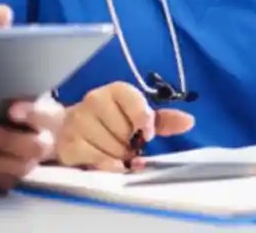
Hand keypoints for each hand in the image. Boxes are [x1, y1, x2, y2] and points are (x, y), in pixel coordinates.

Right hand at [56, 81, 194, 170]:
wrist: (66, 129)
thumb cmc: (107, 123)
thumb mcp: (136, 118)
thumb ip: (162, 121)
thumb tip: (189, 121)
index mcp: (115, 91)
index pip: (135, 102)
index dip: (143, 120)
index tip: (145, 132)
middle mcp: (94, 100)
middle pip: (126, 131)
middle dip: (129, 144)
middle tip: (122, 143)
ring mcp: (78, 121)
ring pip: (113, 148)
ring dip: (117, 156)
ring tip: (110, 150)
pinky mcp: (69, 142)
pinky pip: (98, 160)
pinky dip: (106, 165)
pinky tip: (101, 159)